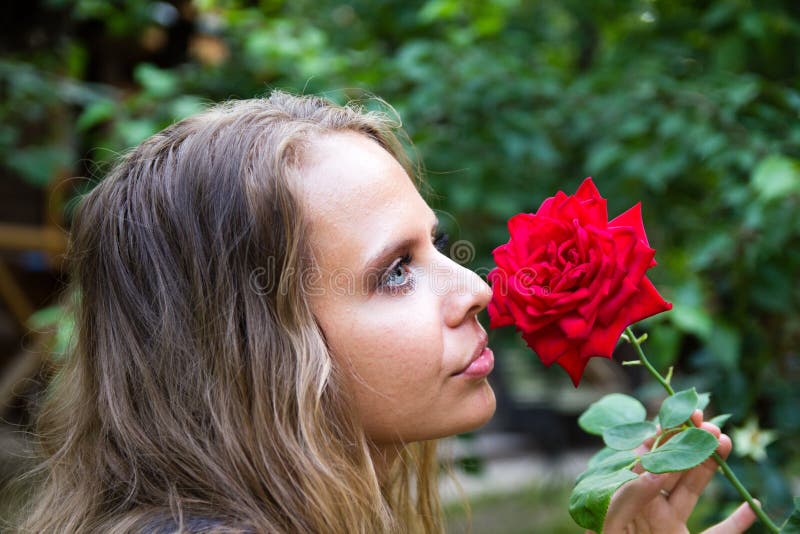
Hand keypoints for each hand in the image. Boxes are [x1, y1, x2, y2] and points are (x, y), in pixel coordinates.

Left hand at [599, 410, 756, 533]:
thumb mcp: (608, 528)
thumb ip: (625, 500)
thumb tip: (648, 472)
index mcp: (623, 498)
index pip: (643, 460)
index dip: (661, 436)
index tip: (679, 415)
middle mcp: (646, 509)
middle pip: (670, 469)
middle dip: (689, 443)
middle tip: (707, 423)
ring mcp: (667, 528)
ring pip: (692, 491)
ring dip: (710, 466)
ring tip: (725, 442)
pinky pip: (717, 533)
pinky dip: (738, 521)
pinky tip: (753, 506)